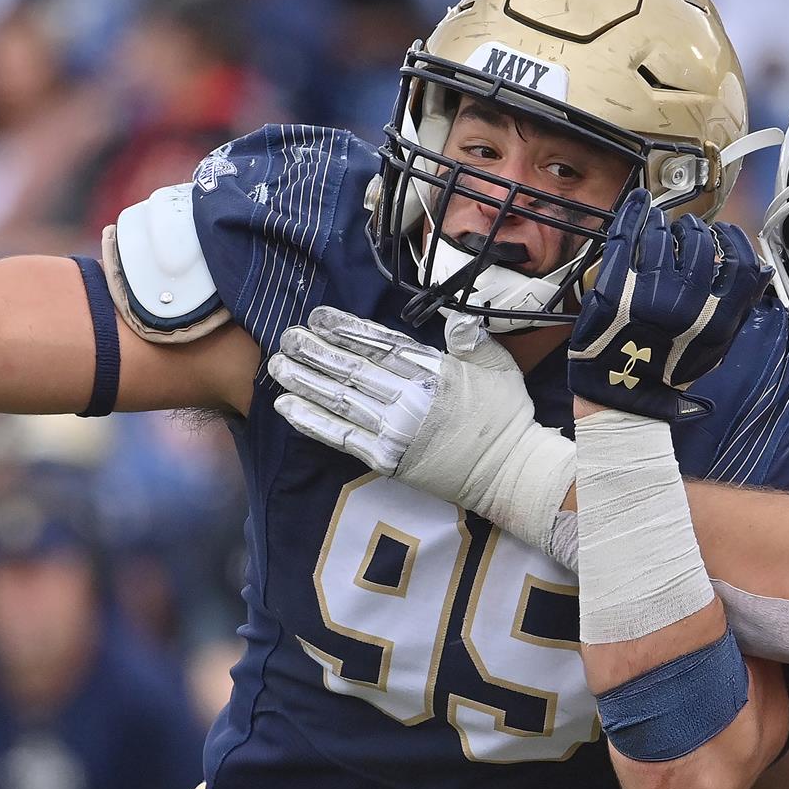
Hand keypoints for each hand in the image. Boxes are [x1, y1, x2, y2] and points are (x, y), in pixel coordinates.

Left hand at [269, 307, 572, 550]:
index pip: (378, 343)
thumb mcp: (496, 364)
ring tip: (277, 366)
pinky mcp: (387, 459)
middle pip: (351, 368)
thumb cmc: (506, 417)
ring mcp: (394, 430)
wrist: (510, 472)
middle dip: (314, 351)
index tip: (317, 316)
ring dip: (304, 381)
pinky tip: (288, 407)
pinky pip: (341, 437)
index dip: (344, 328)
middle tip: (284, 336)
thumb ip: (468, 338)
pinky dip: (312, 422)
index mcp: (431, 369)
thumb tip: (453, 318)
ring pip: (339, 399)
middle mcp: (408, 396)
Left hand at [568, 188, 767, 420]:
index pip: (741, 265)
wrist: (620, 396)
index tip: (725, 233)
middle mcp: (686, 304)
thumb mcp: (713, 347)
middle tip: (685, 230)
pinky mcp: (614, 287)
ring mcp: (648, 293)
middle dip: (694, 230)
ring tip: (659, 227)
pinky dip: (634, 213)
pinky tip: (638, 203)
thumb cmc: (666, 372)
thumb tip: (761, 271)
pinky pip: (626, 237)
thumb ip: (737, 309)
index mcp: (716, 320)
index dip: (735, 241)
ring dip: (663, 225)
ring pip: (663, 236)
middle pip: (700, 243)